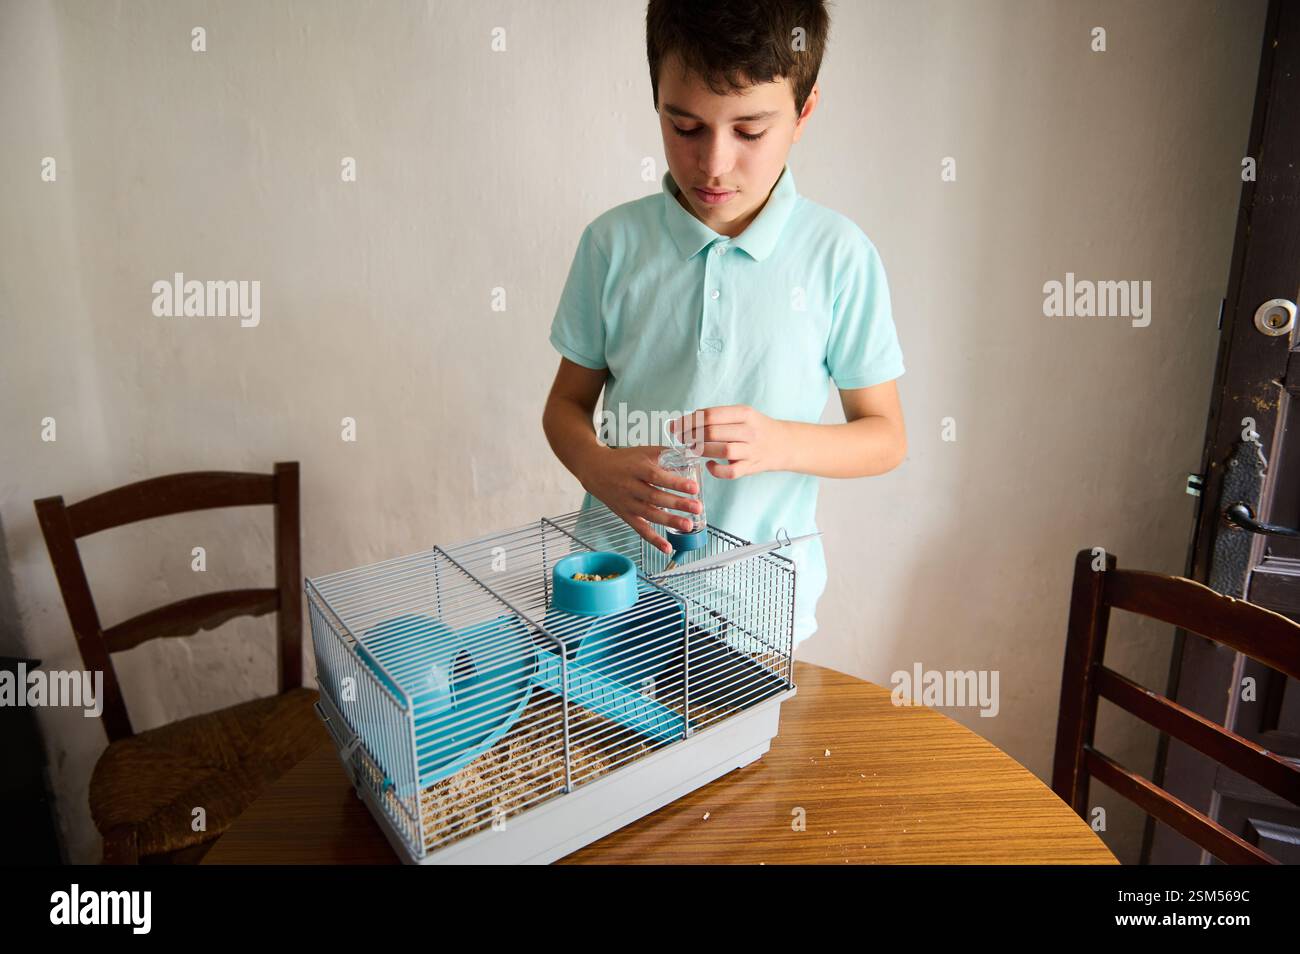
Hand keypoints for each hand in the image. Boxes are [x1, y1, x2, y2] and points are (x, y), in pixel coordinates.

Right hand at [578, 445, 703, 553]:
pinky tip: (667, 548)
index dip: (675, 483)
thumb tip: (692, 455)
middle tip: (697, 507)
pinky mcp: (625, 515)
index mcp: (637, 468)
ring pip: (649, 514)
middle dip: (678, 503)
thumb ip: (666, 453)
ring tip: (688, 526)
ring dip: (670, 521)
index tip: (694, 487)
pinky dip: (653, 540)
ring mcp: (627, 503)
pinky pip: (640, 529)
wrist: (595, 470)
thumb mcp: (643, 451)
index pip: (657, 476)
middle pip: (655, 497)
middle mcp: (631, 486)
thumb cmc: (623, 460)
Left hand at [670, 405, 787, 479]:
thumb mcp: (741, 415)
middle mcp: (749, 431)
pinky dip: (716, 470)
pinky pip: (731, 472)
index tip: (676, 426)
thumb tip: (685, 422)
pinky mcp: (751, 467)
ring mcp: (751, 450)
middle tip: (681, 439)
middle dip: (691, 436)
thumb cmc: (755, 428)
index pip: (711, 415)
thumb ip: (717, 417)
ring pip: (722, 450)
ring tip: (693, 449)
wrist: (784, 443)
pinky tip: (710, 465)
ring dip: (702, 450)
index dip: (689, 421)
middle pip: (713, 432)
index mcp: (744, 413)